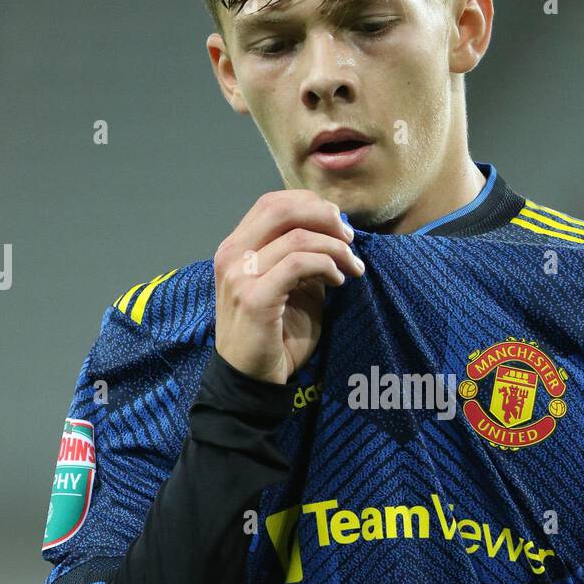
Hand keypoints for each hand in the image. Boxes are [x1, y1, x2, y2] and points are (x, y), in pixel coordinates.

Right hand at [213, 189, 364, 384]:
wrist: (253, 379)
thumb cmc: (275, 335)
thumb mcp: (292, 287)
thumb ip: (304, 258)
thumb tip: (335, 234)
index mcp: (236, 248)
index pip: (272, 204)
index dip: (310, 204)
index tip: (338, 225)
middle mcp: (231, 255)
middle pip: (281, 209)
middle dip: (324, 216)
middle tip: (349, 237)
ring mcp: (239, 275)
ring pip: (297, 237)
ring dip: (335, 248)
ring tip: (352, 267)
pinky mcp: (254, 297)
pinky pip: (299, 264)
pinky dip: (327, 265)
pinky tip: (338, 280)